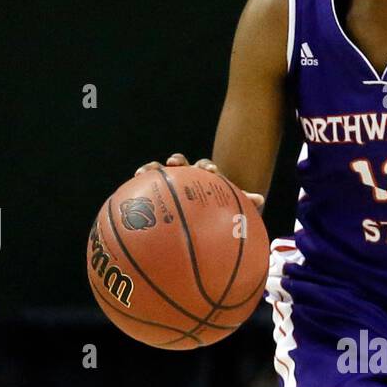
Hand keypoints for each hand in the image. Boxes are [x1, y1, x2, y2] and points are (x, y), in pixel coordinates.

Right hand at [134, 152, 264, 209]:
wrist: (203, 225)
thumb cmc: (219, 217)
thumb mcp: (233, 212)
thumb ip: (245, 204)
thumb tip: (259, 200)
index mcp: (205, 180)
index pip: (206, 167)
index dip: (208, 167)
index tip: (212, 171)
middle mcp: (186, 179)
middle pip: (180, 164)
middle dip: (178, 161)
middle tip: (175, 163)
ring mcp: (168, 186)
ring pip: (158, 173)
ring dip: (151, 170)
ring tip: (142, 172)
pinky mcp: (155, 197)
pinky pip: (143, 194)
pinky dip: (137, 192)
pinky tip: (127, 200)